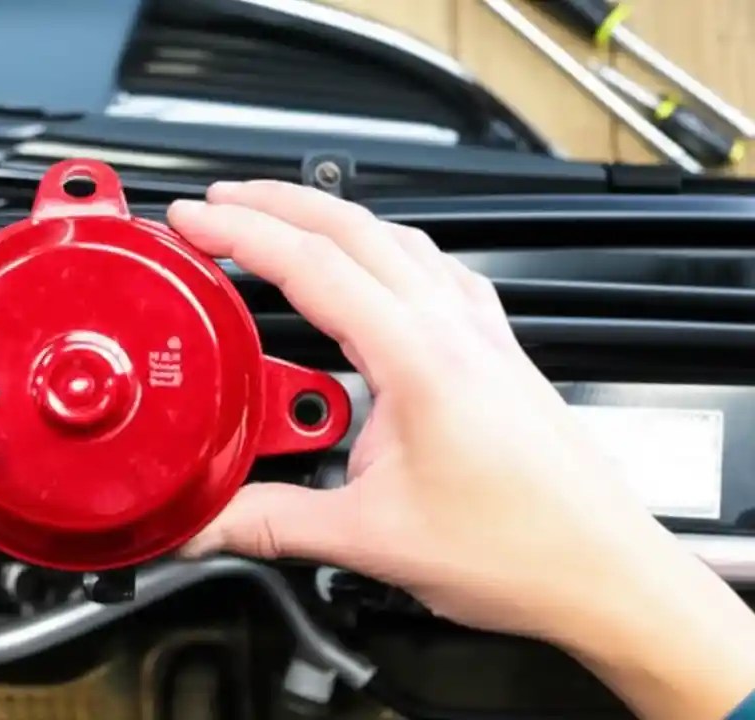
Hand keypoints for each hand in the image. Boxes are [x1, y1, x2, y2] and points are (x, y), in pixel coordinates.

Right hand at [168, 182, 754, 718]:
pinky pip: (434, 269)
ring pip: (397, 237)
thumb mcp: (369, 538)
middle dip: (273, 202)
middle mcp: (453, 327)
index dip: (240, 231)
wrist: (603, 570)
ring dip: (329, 218)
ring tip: (281, 220)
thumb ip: (270, 523)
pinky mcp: (495, 350)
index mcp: (419, 357)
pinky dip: (385, 249)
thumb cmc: (519, 548)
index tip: (194, 219)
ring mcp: (480, 332)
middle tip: (218, 201)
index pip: (312, 263)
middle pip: (353, 225)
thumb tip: (205, 518)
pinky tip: (374, 268)